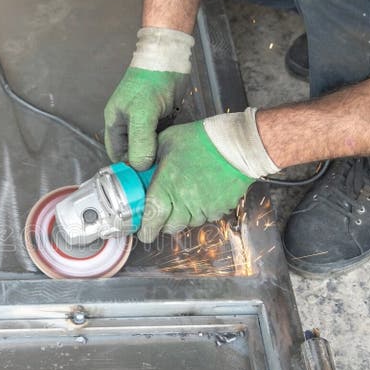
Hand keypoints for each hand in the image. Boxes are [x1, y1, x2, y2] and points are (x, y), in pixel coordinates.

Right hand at [104, 28, 193, 170]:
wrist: (169, 59)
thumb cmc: (151, 82)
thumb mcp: (142, 113)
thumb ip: (140, 140)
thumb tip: (140, 165)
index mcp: (115, 122)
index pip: (115, 152)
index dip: (125, 166)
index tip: (140, 178)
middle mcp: (127, 124)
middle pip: (132, 151)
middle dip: (142, 162)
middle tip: (156, 176)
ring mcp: (144, 121)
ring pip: (147, 146)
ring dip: (155, 155)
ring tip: (166, 167)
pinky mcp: (160, 118)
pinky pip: (160, 138)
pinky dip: (165, 146)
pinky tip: (173, 153)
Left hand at [138, 109, 279, 242]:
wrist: (237, 145)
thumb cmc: (201, 139)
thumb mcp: (165, 141)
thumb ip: (147, 158)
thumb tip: (131, 167)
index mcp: (166, 188)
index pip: (151, 221)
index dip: (145, 230)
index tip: (143, 229)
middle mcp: (184, 203)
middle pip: (169, 227)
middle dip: (163, 222)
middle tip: (163, 208)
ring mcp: (204, 209)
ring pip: (188, 223)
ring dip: (183, 215)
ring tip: (185, 195)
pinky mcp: (220, 209)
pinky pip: (206, 217)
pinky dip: (201, 210)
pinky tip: (202, 193)